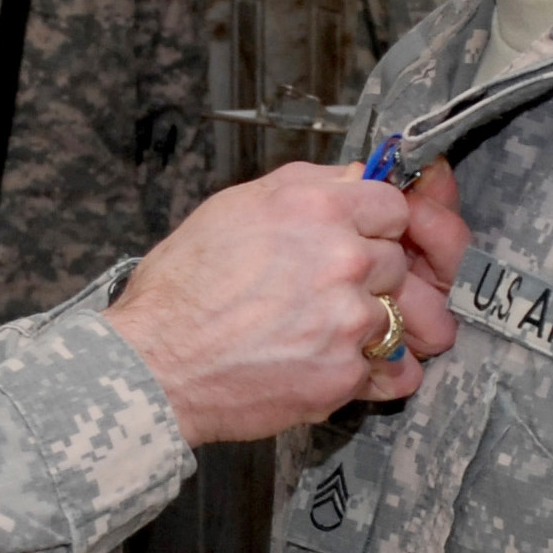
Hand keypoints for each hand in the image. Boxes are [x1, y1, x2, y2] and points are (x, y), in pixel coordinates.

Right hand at [107, 160, 465, 444]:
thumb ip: (302, 186)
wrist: (155, 366)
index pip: (394, 206)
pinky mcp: (346, 373)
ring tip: (327, 333)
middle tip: (327, 292)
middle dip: (370, 276)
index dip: (375, 225)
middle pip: (398, 261)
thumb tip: (350, 179)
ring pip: (398, 316)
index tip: (362, 240)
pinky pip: (388, 370)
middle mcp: (343, 259)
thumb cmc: (178, 292)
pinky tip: (324, 366)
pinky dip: (363, 371)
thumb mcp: (230, 208)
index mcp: (316, 209)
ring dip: (371, 325)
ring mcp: (350, 319)